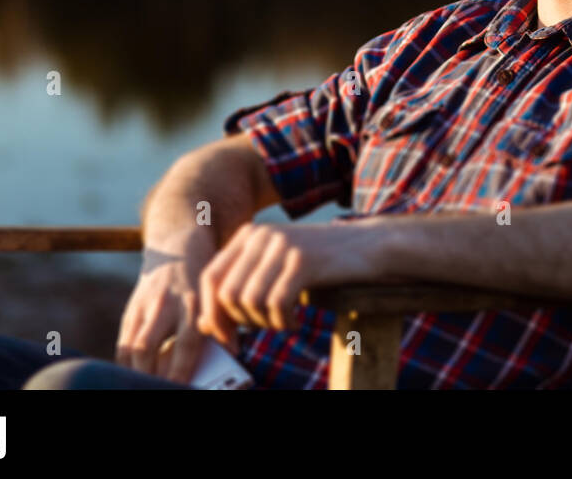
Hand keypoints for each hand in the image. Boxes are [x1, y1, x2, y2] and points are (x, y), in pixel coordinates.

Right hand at [116, 240, 213, 383]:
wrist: (178, 243)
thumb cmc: (205, 276)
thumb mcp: (218, 293)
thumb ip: (223, 322)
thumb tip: (232, 353)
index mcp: (194, 301)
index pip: (186, 342)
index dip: (182, 370)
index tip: (180, 388)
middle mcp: (166, 303)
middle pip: (147, 346)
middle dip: (150, 375)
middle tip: (159, 389)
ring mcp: (145, 305)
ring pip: (130, 346)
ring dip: (136, 371)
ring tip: (145, 384)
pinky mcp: (132, 307)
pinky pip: (124, 342)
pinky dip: (127, 362)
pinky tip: (136, 373)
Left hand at [196, 221, 384, 350]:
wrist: (367, 245)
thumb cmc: (318, 263)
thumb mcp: (274, 271)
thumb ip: (239, 291)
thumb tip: (204, 326)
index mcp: (248, 234)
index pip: (210, 278)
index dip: (212, 314)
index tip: (228, 338)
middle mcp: (261, 235)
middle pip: (227, 293)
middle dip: (239, 323)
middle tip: (262, 331)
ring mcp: (283, 245)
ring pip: (250, 301)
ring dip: (264, 324)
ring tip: (283, 323)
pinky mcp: (303, 260)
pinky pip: (277, 303)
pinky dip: (283, 322)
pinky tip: (296, 321)